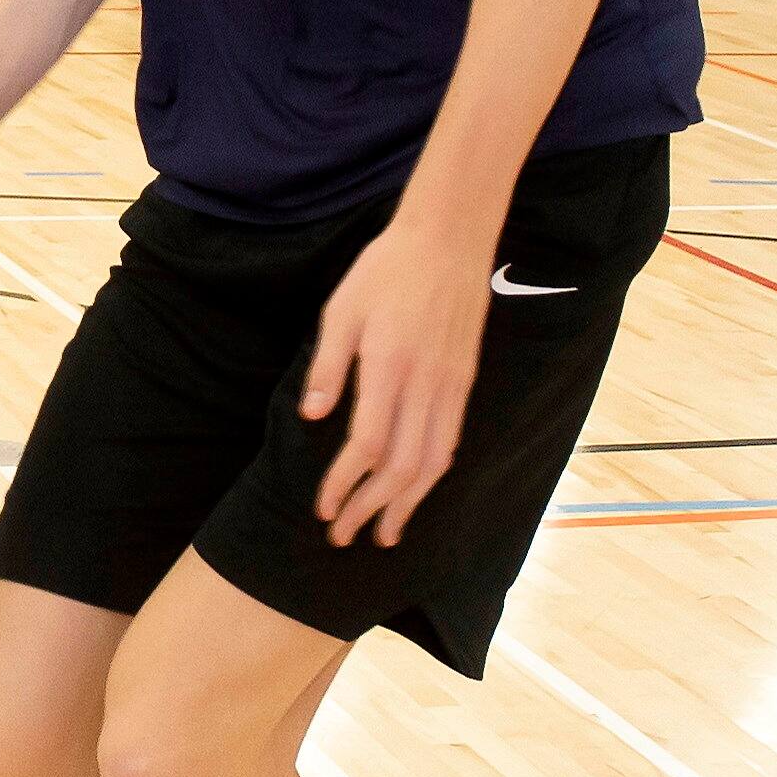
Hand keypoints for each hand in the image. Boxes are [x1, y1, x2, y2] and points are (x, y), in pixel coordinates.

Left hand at [300, 209, 493, 547]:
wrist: (449, 239)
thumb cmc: (386, 270)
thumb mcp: (341, 310)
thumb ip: (327, 367)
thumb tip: (312, 418)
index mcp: (389, 367)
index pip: (367, 446)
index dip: (344, 485)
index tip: (323, 509)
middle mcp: (426, 384)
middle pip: (403, 468)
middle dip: (372, 510)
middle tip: (345, 537)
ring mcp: (451, 385)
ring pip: (434, 463)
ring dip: (408, 505)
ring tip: (385, 535)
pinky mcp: (465, 381)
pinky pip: (450, 440)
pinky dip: (431, 476)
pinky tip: (415, 491)